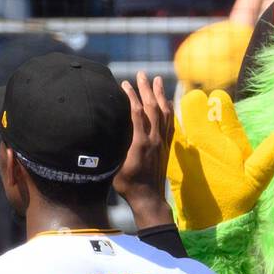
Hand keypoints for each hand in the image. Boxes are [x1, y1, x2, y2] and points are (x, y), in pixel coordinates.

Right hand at [114, 71, 174, 228]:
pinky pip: (169, 123)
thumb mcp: (115, 166)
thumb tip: (104, 133)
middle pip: (152, 108)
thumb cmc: (128, 185)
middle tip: (141, 74)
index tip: (124, 84)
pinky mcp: (166, 147)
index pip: (137, 113)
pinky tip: (166, 102)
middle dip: (146, 89)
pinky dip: (168, 110)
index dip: (131, 96)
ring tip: (158, 80)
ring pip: (164, 113)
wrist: (148, 199)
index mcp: (140, 143)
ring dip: (160, 95)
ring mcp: (162, 143)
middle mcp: (154, 140)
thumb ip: (114, 149)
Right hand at [167, 89, 273, 228]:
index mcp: (229, 136)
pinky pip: (165, 139)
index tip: (217, 101)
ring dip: (176, 114)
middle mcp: (208, 136)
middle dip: (194, 104)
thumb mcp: (255, 178)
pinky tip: (165, 133)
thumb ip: (269, 156)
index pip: (221, 106)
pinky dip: (163, 132)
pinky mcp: (173, 159)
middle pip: (197, 106)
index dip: (219, 102)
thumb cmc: (237, 200)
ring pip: (179, 118)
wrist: (212, 222)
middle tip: (194, 109)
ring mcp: (190, 146)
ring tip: (175, 115)